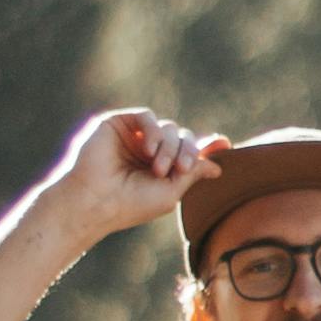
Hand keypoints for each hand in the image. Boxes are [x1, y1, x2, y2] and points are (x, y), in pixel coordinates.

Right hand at [56, 109, 220, 238]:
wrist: (96, 201)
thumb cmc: (131, 204)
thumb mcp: (171, 192)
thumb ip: (193, 173)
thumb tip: (218, 167)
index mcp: (161, 168)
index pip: (188, 150)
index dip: (205, 146)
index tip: (224, 144)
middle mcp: (148, 151)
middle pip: (183, 137)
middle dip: (186, 152)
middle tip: (180, 169)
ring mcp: (133, 136)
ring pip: (168, 128)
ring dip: (170, 147)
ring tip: (158, 168)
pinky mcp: (118, 124)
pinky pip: (147, 116)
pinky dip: (153, 131)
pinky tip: (148, 150)